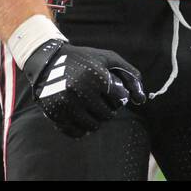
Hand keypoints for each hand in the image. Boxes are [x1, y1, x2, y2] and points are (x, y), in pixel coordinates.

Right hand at [21, 38, 145, 137]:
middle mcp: (81, 91)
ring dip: (95, 118)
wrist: (48, 62)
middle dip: (107, 107)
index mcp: (96, 76)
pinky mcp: (56, 115)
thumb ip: (129, 75)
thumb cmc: (83, 59)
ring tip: (89, 105)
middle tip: (98, 97)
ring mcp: (67, 104)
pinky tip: (78, 113)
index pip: (120, 99)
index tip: (110, 88)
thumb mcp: (108, 58)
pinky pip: (77, 132)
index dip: (118, 94)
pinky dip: (81, 126)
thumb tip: (141, 100)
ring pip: (94, 126)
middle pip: (108, 114)